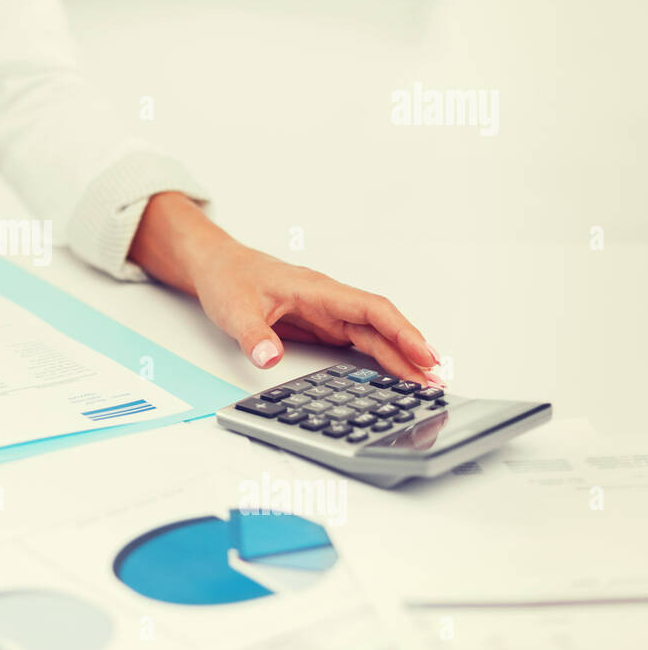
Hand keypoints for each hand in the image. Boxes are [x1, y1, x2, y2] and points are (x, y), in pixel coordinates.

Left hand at [128, 192, 441, 384]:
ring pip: (372, 334)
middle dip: (410, 352)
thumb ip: (253, 335)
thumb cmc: (227, 277)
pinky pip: (357, 340)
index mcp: (317, 290)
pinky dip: (378, 357)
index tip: (424, 355)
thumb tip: (269, 358)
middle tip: (435, 382)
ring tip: (423, 383)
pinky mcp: (319, 324)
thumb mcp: (234, 309)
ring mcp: (326, 312)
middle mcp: (328, 300)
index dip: (402, 332)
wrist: (215, 266)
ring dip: (399, 356)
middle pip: (380, 325)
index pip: (372, 309)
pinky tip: (393, 374)